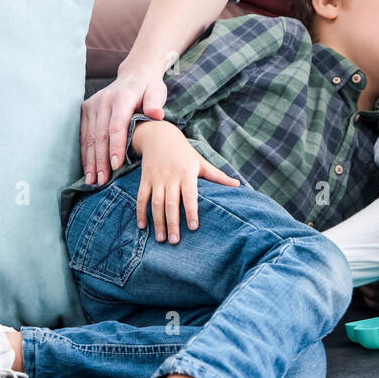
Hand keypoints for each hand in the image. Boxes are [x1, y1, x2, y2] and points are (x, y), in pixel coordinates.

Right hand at [80, 68, 167, 185]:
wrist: (135, 74)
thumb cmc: (148, 87)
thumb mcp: (156, 91)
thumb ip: (155, 103)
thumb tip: (156, 114)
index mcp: (121, 98)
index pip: (116, 126)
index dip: (115, 147)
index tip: (116, 166)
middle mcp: (103, 101)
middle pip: (100, 135)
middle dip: (101, 160)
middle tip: (102, 180)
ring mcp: (92, 105)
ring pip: (88, 137)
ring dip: (90, 160)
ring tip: (92, 180)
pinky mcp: (85, 109)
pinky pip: (83, 134)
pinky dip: (84, 153)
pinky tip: (87, 169)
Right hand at [135, 122, 239, 242]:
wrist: (160, 136)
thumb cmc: (184, 152)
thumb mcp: (201, 162)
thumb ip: (218, 176)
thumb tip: (238, 185)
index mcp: (187, 173)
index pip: (190, 195)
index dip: (192, 211)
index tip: (194, 227)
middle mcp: (171, 177)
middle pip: (171, 203)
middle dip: (172, 223)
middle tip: (175, 241)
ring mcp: (156, 179)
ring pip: (155, 203)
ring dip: (158, 222)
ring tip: (160, 239)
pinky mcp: (145, 179)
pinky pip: (141, 198)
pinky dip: (140, 212)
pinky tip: (142, 226)